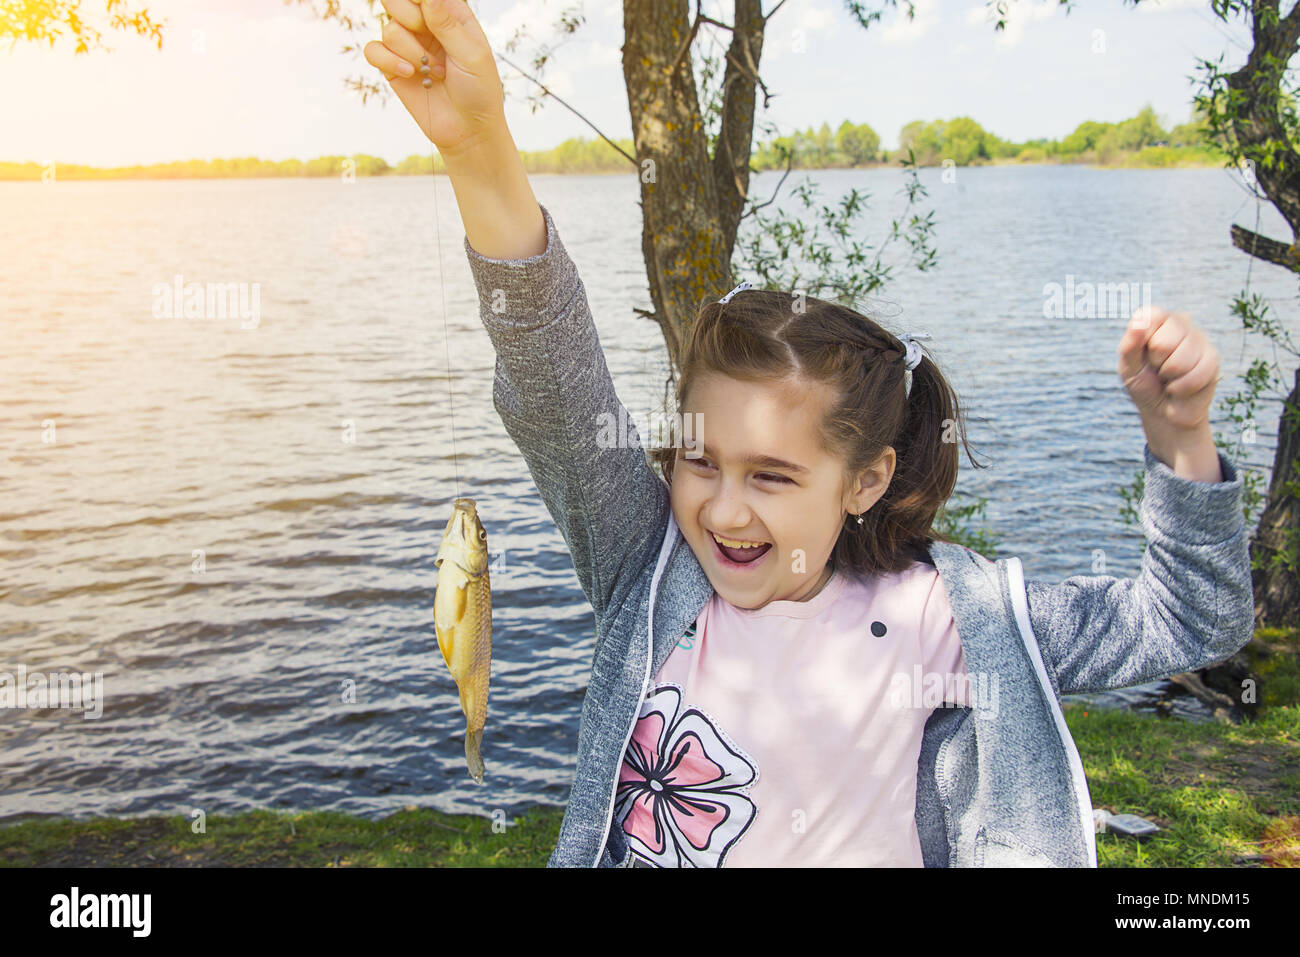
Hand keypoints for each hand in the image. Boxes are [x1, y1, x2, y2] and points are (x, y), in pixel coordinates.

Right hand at [364, 0, 506, 157]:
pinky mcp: (392, 67)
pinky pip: (373, 50)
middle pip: (395, 0)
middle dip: (409, 17)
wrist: (468, 130)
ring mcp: (408, 45)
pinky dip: (388, 61)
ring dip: (412, 52)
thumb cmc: (479, 92)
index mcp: (449, 13)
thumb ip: (448, 23)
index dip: (418, 0)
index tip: (426, 17)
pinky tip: (410, 74)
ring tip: (436, 73)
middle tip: (430, 38)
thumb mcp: (472, 55)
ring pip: (389, 29)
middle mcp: (426, 25)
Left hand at [1117, 306, 1221, 432]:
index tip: (1143, 354)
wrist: (1164, 411)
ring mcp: (1200, 339)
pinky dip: (1182, 387)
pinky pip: (1196, 374)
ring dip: (1170, 377)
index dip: (1142, 341)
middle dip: (1156, 364)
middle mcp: (1181, 323)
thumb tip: (1138, 323)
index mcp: (1157, 319)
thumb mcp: (1128, 367)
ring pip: (1180, 361)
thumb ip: (1129, 345)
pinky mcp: (1213, 357)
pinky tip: (1181, 386)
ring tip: (1170, 377)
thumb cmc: (1144, 384)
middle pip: (1163, 343)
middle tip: (1158, 369)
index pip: (1151, 316)